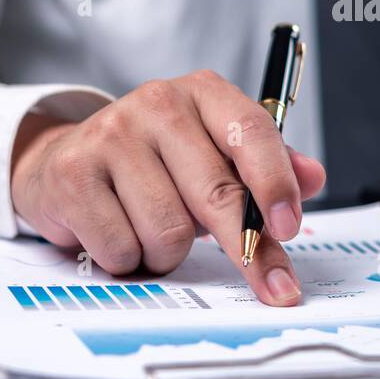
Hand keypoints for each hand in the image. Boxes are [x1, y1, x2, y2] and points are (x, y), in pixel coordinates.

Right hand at [9, 71, 325, 306]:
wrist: (67, 159)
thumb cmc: (157, 160)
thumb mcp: (215, 151)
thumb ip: (268, 165)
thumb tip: (312, 178)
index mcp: (204, 92)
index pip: (251, 132)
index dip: (275, 183)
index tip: (289, 227)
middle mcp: (158, 103)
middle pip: (216, 192)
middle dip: (246, 248)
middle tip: (270, 285)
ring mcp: (111, 135)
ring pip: (169, 231)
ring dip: (170, 253)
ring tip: (154, 232)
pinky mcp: (74, 175)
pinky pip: (123, 248)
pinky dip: (130, 260)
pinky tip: (121, 234)